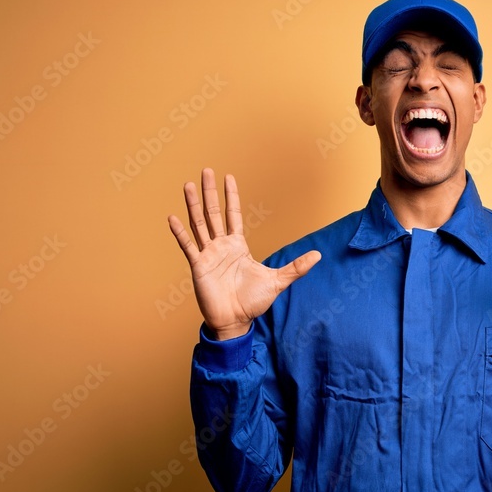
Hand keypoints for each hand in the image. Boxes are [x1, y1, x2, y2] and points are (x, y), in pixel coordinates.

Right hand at [167, 168, 320, 339]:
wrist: (236, 320)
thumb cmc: (253, 302)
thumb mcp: (277, 281)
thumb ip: (296, 267)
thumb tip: (318, 256)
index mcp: (238, 246)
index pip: (233, 215)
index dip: (231, 197)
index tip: (229, 177)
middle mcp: (221, 247)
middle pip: (214, 213)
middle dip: (211, 192)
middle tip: (207, 170)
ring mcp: (208, 255)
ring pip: (199, 224)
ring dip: (194, 205)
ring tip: (188, 185)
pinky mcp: (198, 266)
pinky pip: (188, 246)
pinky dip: (180, 232)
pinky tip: (173, 217)